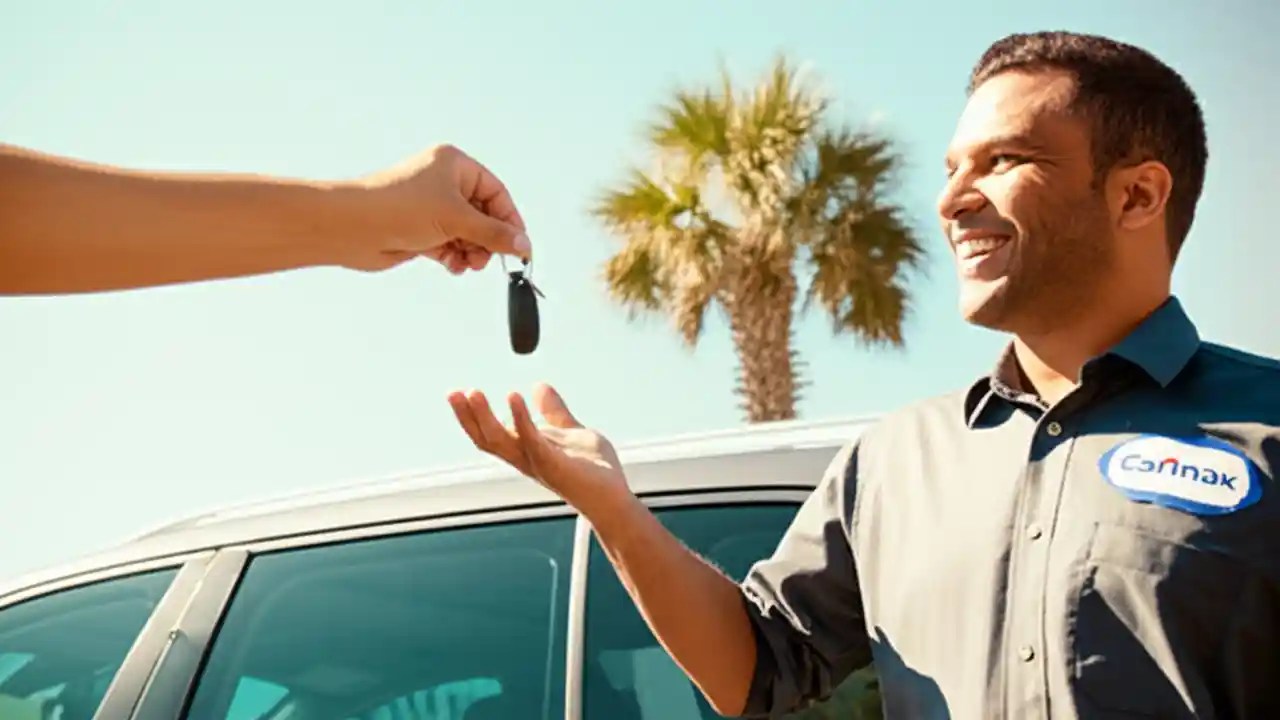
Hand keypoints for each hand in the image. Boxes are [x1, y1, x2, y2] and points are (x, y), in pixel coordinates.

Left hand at [354, 144, 530, 273]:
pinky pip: (449, 244)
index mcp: (454, 165)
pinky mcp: (419, 230)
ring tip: (469, 264)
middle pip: (482, 215)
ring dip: (472, 251)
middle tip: (488, 259)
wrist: (352, 227)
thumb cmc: (399, 208)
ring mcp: (430, 208)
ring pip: (466, 233)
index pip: (495, 192)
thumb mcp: (456, 219)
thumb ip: (493, 234)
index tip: (519, 246)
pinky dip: (455, 256)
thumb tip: (524, 246)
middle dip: (488, 239)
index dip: (509, 219)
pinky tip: (453, 266)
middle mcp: (443, 183)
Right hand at [448, 383, 629, 513]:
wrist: (614, 496)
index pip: (490, 433)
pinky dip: (521, 418)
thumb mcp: (569, 430)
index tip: (459, 393)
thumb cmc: (592, 469)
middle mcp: (525, 458)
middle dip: (468, 416)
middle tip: (453, 393)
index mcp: (525, 450)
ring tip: (473, 393)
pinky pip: (532, 440)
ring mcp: (537, 462)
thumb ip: (553, 411)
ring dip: (484, 417)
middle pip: (486, 439)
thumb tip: (538, 386)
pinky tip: (514, 396)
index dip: (472, 416)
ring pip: (501, 441)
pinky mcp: (554, 464)